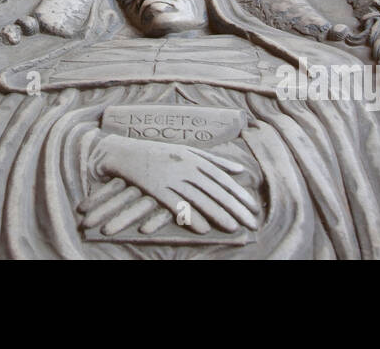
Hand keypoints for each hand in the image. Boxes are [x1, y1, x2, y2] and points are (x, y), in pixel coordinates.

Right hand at [80, 134, 260, 235]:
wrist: (124, 152)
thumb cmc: (159, 152)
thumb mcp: (187, 150)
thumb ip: (214, 160)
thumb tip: (239, 170)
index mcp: (194, 157)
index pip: (222, 178)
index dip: (239, 193)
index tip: (254, 207)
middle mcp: (185, 166)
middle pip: (215, 189)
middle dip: (235, 207)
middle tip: (251, 222)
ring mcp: (171, 177)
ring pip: (199, 198)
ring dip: (218, 214)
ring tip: (234, 228)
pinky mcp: (156, 188)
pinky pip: (176, 205)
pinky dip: (190, 216)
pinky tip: (204, 228)